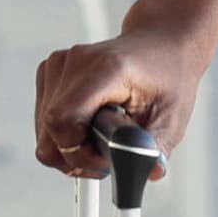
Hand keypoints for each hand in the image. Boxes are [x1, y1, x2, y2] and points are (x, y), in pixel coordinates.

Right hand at [34, 29, 202, 181]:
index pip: (64, 121)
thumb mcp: (172, 116)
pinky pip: (45, 120)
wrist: (163, 43)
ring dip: (70, 145)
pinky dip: (65, 132)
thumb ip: (156, 149)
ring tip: (104, 135)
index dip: (79, 153)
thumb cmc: (168, 75)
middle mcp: (77, 62)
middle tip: (106, 154)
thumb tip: (150, 173)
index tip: (104, 161)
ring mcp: (61, 64)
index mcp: (107, 68)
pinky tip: (91, 123)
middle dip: (75, 155)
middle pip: (49, 131)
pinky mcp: (51, 71)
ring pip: (44, 131)